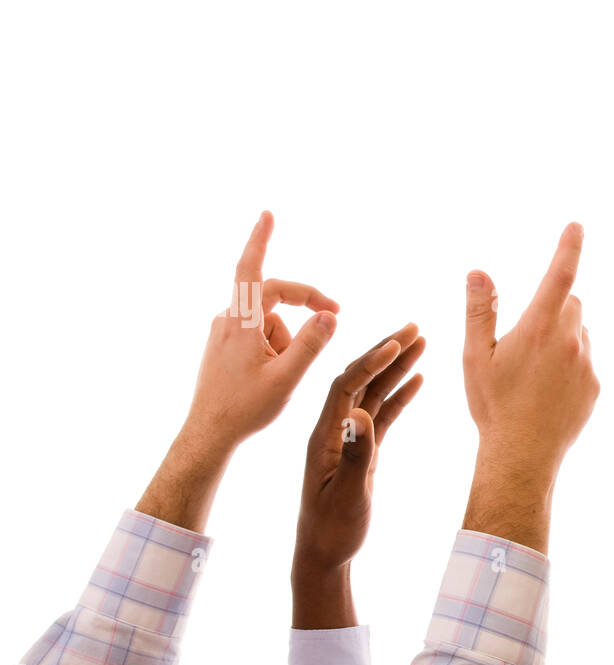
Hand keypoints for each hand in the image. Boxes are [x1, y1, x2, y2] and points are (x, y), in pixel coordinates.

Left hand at [189, 211, 340, 452]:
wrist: (210, 433)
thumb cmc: (245, 408)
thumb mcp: (288, 378)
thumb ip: (311, 344)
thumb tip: (329, 315)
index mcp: (242, 323)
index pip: (253, 270)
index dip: (261, 240)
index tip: (267, 214)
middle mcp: (228, 320)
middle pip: (273, 296)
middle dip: (305, 305)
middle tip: (337, 314)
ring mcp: (224, 332)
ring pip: (269, 321)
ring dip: (288, 339)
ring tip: (284, 375)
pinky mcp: (223, 346)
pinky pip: (258, 335)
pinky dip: (275, 348)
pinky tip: (272, 377)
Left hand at [292, 325, 424, 628]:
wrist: (322, 553)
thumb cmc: (331, 529)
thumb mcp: (347, 494)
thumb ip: (356, 454)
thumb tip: (361, 413)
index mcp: (324, 435)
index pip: (346, 384)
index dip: (370, 361)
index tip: (396, 342)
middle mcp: (334, 429)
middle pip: (361, 378)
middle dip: (387, 351)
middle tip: (415, 326)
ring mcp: (348, 438)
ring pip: (374, 393)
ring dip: (397, 367)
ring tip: (422, 342)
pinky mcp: (361, 449)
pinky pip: (382, 414)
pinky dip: (399, 395)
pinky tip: (417, 379)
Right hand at [461, 223, 598, 552]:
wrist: (522, 456)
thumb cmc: (493, 406)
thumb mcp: (476, 356)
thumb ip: (480, 310)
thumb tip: (479, 271)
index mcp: (539, 328)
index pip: (559, 276)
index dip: (568, 247)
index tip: (577, 226)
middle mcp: (570, 341)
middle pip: (570, 304)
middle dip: (553, 310)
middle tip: (525, 340)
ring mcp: (587, 365)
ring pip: (579, 335)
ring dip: (562, 341)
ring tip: (532, 376)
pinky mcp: (595, 387)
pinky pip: (585, 364)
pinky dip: (570, 368)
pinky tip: (546, 394)